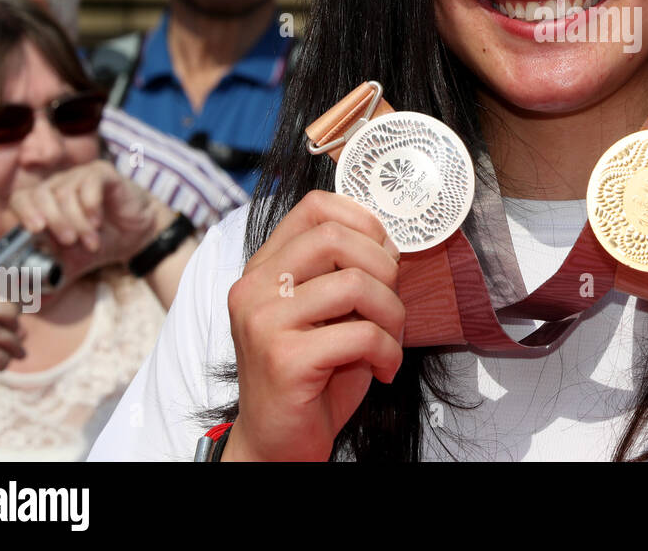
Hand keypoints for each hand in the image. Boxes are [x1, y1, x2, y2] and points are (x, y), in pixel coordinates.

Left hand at [7, 160, 176, 283]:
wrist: (136, 237)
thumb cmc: (100, 245)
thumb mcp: (71, 264)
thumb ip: (48, 276)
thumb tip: (28, 300)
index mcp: (44, 203)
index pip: (22, 199)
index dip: (24, 213)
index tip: (35, 231)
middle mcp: (58, 185)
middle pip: (42, 194)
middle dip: (54, 221)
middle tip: (69, 242)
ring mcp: (79, 177)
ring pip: (66, 193)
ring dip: (78, 222)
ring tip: (91, 241)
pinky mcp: (102, 173)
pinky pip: (89, 184)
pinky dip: (91, 206)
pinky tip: (99, 222)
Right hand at [223, 190, 404, 461]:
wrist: (279, 441)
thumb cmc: (313, 374)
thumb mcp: (327, 310)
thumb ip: (345, 271)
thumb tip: (391, 240)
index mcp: (264, 267)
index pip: (314, 206)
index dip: (363, 221)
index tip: (385, 254)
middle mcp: (255, 287)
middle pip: (336, 236)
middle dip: (383, 266)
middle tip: (390, 303)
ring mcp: (264, 322)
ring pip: (356, 284)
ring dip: (392, 313)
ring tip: (389, 339)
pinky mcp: (284, 359)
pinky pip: (361, 334)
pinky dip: (388, 351)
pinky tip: (383, 368)